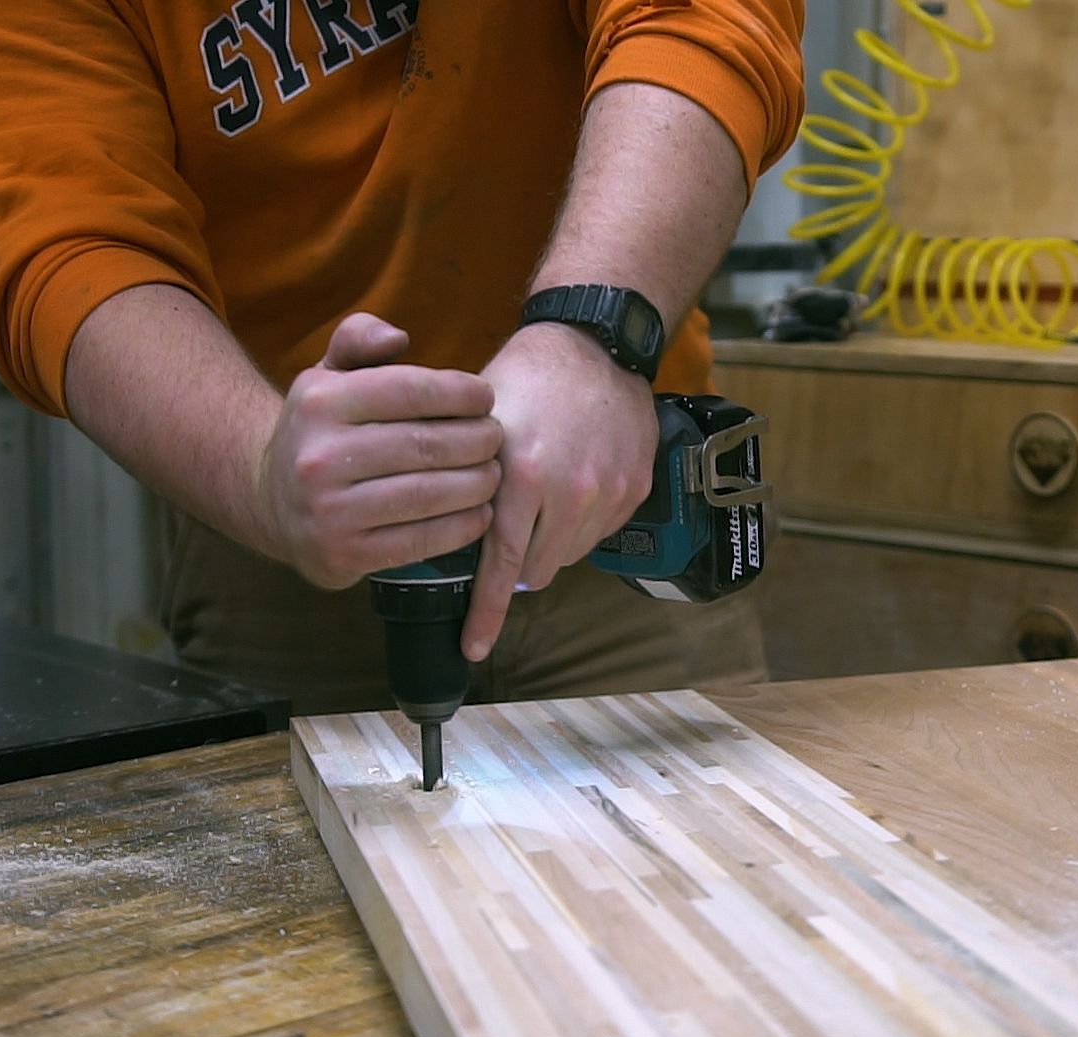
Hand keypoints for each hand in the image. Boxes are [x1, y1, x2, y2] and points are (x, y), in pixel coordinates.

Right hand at [258, 313, 503, 588]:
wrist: (272, 502)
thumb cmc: (321, 430)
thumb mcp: (327, 374)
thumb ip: (359, 338)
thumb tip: (398, 336)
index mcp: (319, 402)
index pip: (409, 390)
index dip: (460, 393)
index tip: (486, 398)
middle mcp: (318, 457)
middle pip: (426, 445)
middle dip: (477, 441)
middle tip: (497, 439)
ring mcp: (329, 511)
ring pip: (428, 494)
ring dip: (477, 484)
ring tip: (493, 474)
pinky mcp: (343, 554)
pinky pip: (420, 540)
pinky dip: (461, 527)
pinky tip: (480, 514)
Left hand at [463, 322, 656, 659]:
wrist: (593, 345)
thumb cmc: (524, 379)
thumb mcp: (479, 424)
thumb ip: (465, 483)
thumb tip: (443, 535)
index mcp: (523, 476)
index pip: (500, 565)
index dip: (486, 613)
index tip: (473, 649)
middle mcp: (570, 492)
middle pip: (536, 570)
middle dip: (515, 564)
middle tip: (505, 535)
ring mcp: (608, 494)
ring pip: (568, 556)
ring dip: (548, 545)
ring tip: (540, 503)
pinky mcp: (634, 491)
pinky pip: (599, 534)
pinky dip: (579, 526)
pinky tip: (570, 490)